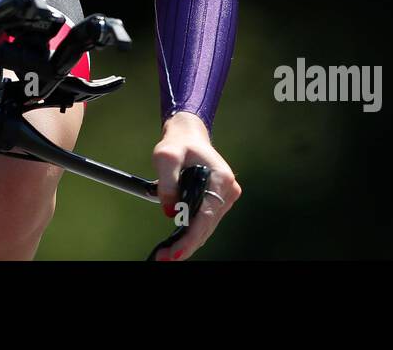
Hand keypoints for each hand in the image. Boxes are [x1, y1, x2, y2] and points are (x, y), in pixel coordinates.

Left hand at [151, 112, 240, 259]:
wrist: (188, 135)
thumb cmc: (178, 144)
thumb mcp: (166, 157)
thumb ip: (167, 184)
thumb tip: (171, 213)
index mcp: (220, 177)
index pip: (206, 215)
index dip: (190, 237)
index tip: (175, 252)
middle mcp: (228, 189)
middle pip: (207, 226)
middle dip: (186, 244)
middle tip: (163, 258)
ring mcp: (226, 196)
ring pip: (207, 227)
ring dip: (188, 242)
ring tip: (166, 254)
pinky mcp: (219, 200)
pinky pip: (205, 221)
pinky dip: (192, 232)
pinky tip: (177, 243)